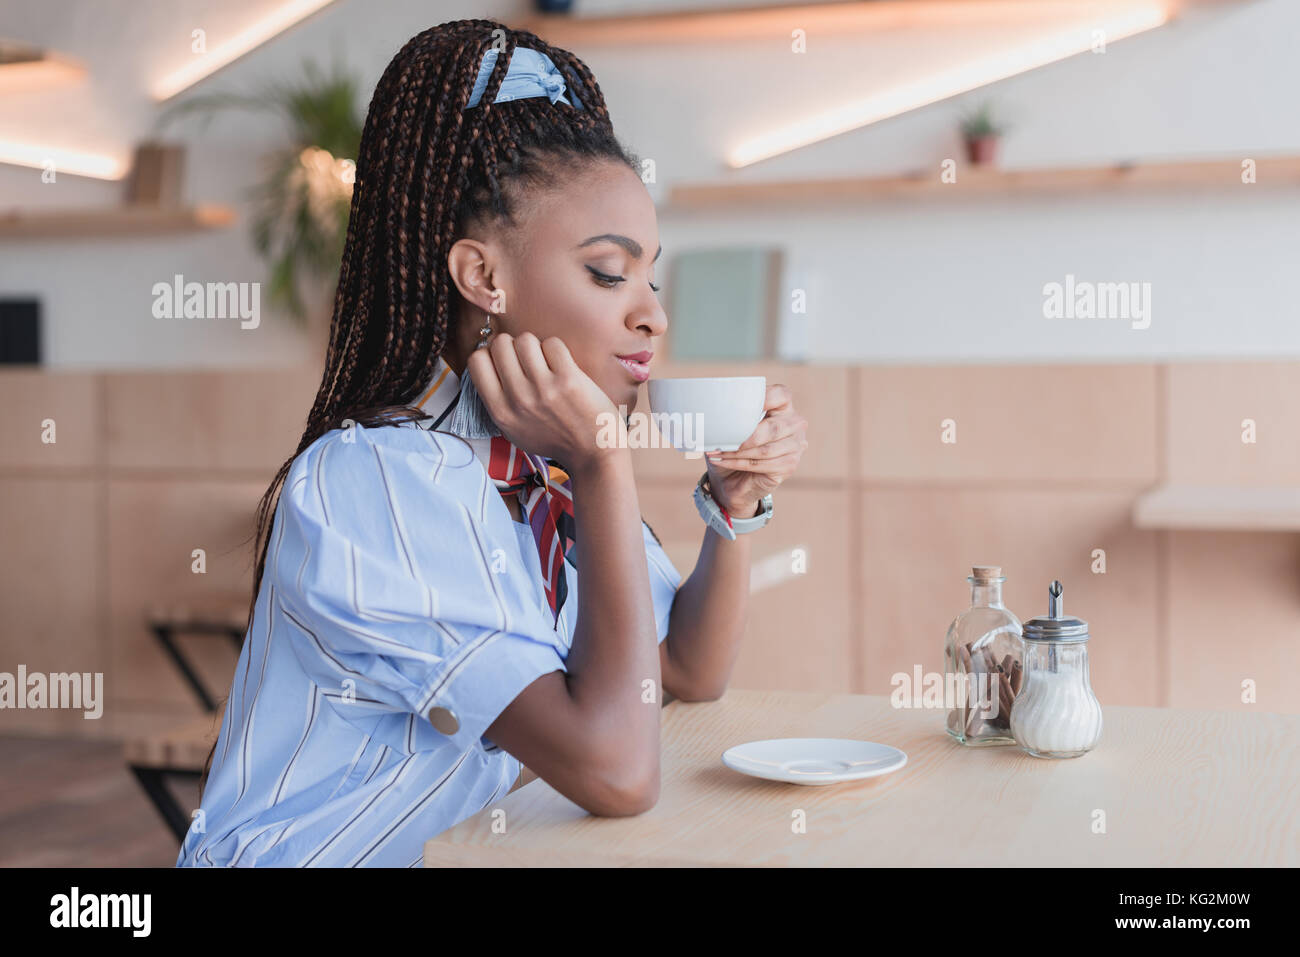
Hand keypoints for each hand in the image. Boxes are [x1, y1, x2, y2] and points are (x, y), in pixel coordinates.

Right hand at [466, 332, 618, 471]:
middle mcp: (518, 399)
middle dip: (513, 346)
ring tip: (546, 362)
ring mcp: (543, 388)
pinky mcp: (568, 379)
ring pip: (525, 339)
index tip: (504, 361)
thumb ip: (498, 401)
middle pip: (500, 344)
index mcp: (500, 412)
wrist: (594, 453)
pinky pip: (552, 343)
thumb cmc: (555, 440)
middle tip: (528, 360)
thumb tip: (490, 363)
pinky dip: (557, 350)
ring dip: (536, 346)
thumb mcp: (514, 430)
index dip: (490, 354)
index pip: (476, 361)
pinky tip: (563, 366)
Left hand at [703, 384, 807, 516]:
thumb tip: (710, 410)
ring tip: (716, 451)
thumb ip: (729, 416)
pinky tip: (721, 460)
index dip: (765, 398)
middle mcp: (794, 424)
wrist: (733, 479)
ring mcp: (795, 446)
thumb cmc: (732, 446)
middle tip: (721, 440)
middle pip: (773, 428)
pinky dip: (737, 463)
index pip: (781, 395)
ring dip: (736, 452)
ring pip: (765, 450)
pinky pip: (761, 464)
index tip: (741, 405)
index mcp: (783, 406)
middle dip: (745, 436)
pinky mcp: (789, 466)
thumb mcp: (730, 427)